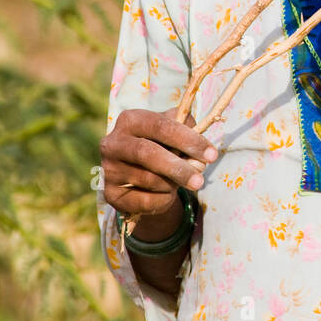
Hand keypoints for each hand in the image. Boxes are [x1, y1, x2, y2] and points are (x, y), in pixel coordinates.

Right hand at [99, 107, 217, 222]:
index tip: (211, 155)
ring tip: (181, 182)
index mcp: (130, 119)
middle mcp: (113, 142)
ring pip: (148, 179)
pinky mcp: (110, 193)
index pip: (160, 126)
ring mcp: (109, 169)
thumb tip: (201, 148)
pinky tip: (167, 194)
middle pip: (148, 153)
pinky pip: (143, 201)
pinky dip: (162, 200)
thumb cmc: (163, 146)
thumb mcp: (175, 131)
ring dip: (172, 184)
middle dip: (178, 168)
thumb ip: (188, 129)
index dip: (188, 140)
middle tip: (200, 181)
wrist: (140, 174)